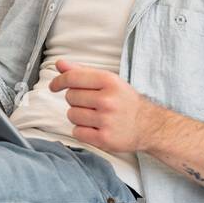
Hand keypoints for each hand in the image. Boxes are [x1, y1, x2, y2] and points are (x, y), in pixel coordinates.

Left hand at [48, 59, 164, 152]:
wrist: (149, 125)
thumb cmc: (124, 101)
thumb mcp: (108, 81)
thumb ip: (81, 71)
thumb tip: (59, 63)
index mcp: (109, 81)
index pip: (72, 78)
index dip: (59, 81)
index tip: (54, 86)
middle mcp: (108, 100)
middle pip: (70, 97)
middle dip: (76, 100)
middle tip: (91, 104)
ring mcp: (106, 120)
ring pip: (72, 115)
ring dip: (78, 116)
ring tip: (94, 116)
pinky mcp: (104, 139)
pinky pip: (77, 132)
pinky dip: (82, 131)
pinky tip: (95, 128)